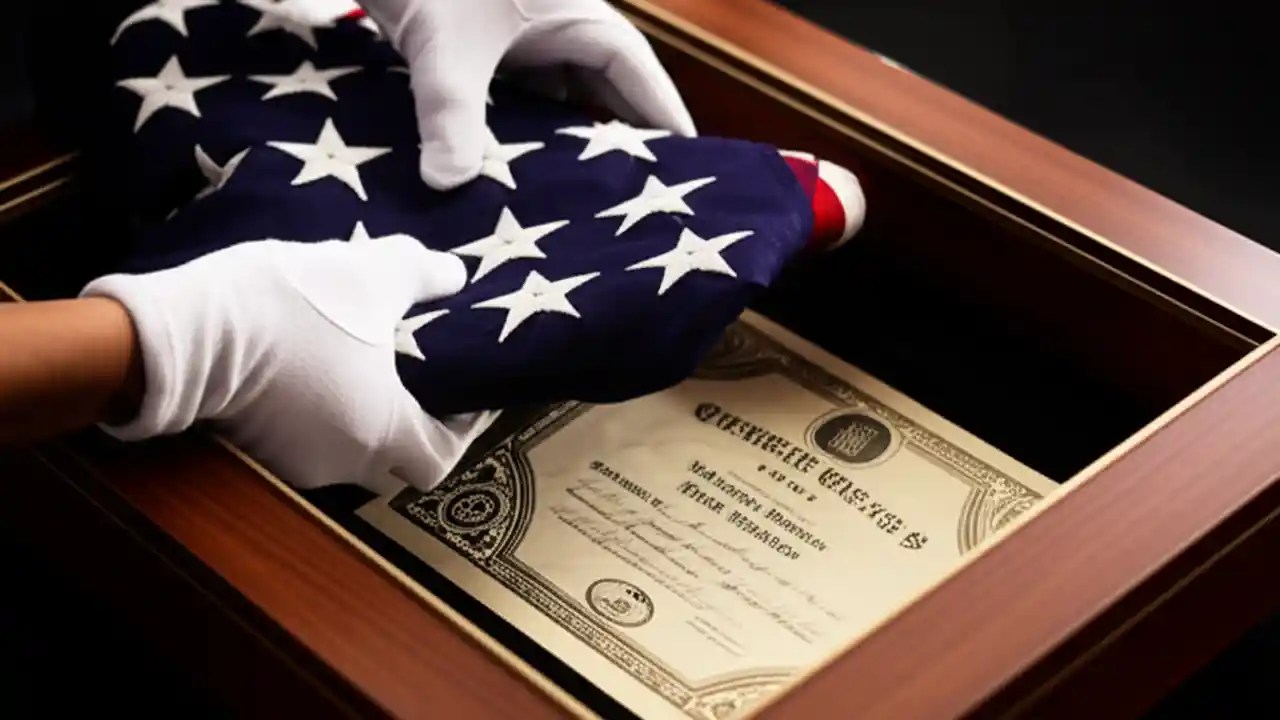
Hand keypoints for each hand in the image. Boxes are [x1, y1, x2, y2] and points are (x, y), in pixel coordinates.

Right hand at [81, 236, 496, 493]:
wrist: (185, 329)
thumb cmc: (296, 306)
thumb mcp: (371, 272)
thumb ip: (423, 273)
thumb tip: (456, 274)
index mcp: (383, 433)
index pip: (439, 459)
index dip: (460, 432)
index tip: (462, 397)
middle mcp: (342, 461)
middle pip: (395, 460)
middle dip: (411, 424)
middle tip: (415, 378)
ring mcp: (293, 460)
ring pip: (346, 449)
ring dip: (361, 414)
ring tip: (365, 363)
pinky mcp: (253, 446)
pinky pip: (305, 436)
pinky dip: (321, 410)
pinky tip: (316, 365)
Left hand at [356, 0, 696, 188]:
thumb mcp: (447, 49)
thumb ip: (451, 115)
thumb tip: (446, 182)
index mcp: (580, 17)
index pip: (642, 77)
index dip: (666, 123)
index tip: (691, 169)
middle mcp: (562, 25)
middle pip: (609, 93)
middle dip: (622, 143)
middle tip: (639, 205)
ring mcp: (526, 37)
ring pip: (565, 101)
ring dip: (572, 144)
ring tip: (586, 205)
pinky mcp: (491, 48)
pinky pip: (526, 99)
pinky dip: (529, 135)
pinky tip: (524, 177)